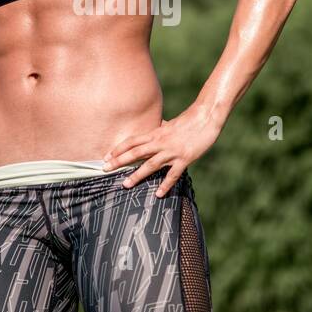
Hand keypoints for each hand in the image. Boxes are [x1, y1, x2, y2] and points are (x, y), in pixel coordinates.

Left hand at [103, 105, 222, 196]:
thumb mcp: (172, 124)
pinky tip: (158, 194)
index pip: (132, 141)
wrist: (207, 116)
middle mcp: (161, 142)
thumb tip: (158, 126)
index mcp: (156, 133)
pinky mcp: (184, 158)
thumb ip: (163, 128)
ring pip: (150, 165)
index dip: (118, 149)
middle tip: (104, 169)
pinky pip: (172, 174)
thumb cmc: (190, 119)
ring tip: (125, 185)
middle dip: (119, 161)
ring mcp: (172, 151)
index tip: (106, 157)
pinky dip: (165, 185)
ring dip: (137, 175)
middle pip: (135, 152)